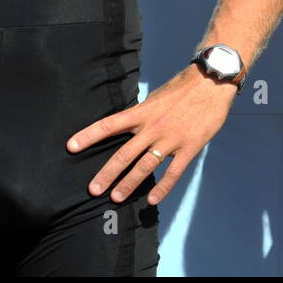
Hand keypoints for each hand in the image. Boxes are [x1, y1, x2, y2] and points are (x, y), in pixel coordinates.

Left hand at [67, 65, 236, 205]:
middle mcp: (153, 127)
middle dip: (107, 173)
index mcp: (142, 112)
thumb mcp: (156, 97)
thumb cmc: (182, 88)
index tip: (71, 146)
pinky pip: (174, 172)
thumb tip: (129, 124)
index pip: (110, 124)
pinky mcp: (189, 147)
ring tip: (116, 198)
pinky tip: (152, 200)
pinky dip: (162, 187)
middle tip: (93, 189)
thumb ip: (142, 113)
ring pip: (145, 166)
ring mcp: (171, 139)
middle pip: (125, 153)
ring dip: (129, 183)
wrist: (211, 82)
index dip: (89, 135)